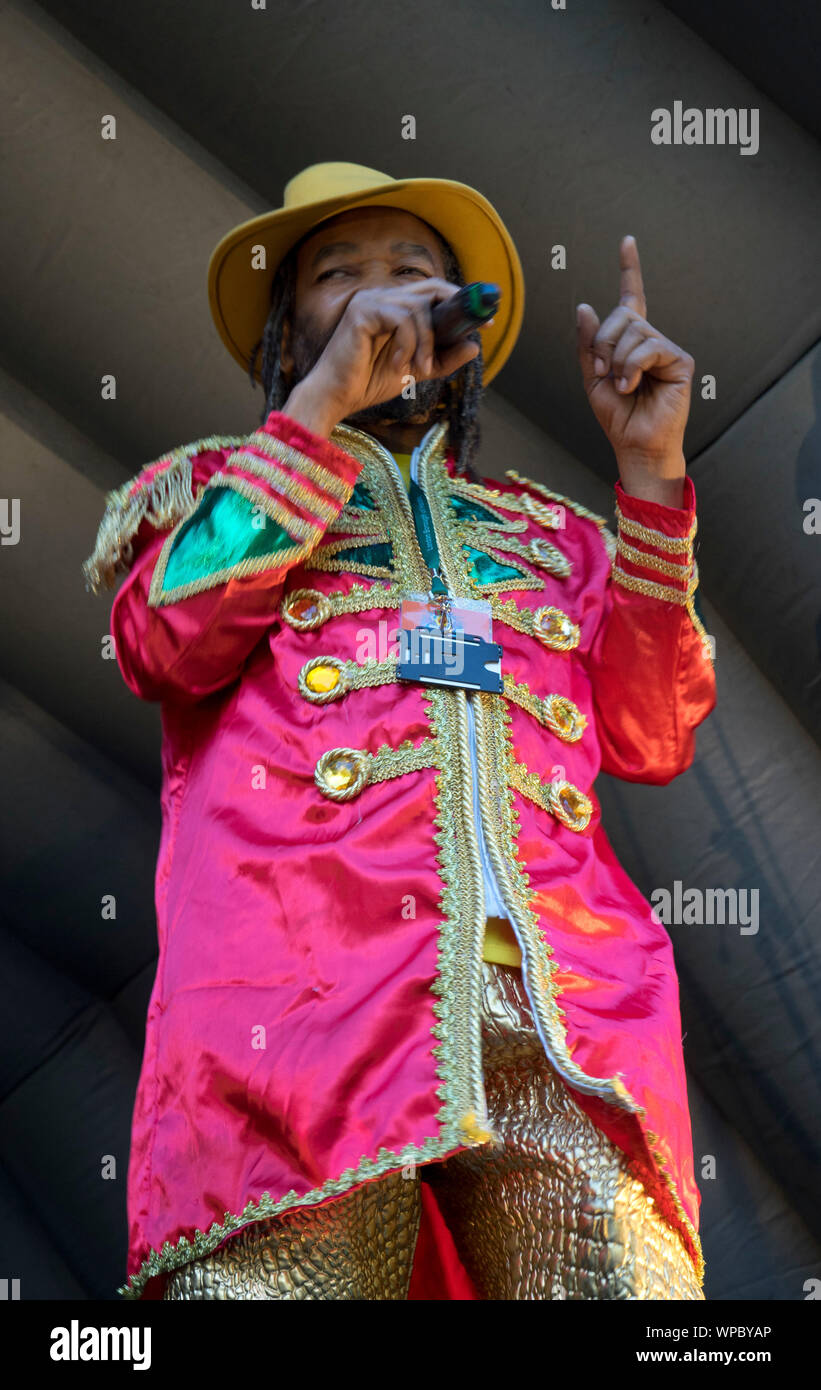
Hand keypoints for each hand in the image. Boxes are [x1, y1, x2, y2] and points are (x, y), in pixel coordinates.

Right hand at [283, 278, 480, 437]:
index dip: (461, 302)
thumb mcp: (415, 371)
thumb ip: (441, 359)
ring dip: (428, 342)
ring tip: (420, 370)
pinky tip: (400, 365)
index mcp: (393, 306)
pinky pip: (403, 319)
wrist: (336, 398)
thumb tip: (474, 346)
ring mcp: (371, 300)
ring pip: (419, 307)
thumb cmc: (368, 383)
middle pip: (431, 287)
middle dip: (457, 308)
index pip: (433, 291)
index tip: (485, 321)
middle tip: (476, 329)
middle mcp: (381, 296)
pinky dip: (410, 344)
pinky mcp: (363, 311)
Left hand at [576, 237, 693, 502]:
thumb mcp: (592, 378)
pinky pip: (649, 346)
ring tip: (623, 385)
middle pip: (622, 315)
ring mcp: (666, 348)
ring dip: (618, 360)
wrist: (635, 444)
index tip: (627, 242)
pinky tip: (633, 385)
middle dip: (603, 342)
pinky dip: (633, 366)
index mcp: (630, 342)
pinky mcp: (680, 360)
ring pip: (634, 331)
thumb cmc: (617, 416)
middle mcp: (650, 339)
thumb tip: (585, 305)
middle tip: (604, 372)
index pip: (631, 298)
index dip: (630, 270)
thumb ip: (588, 344)